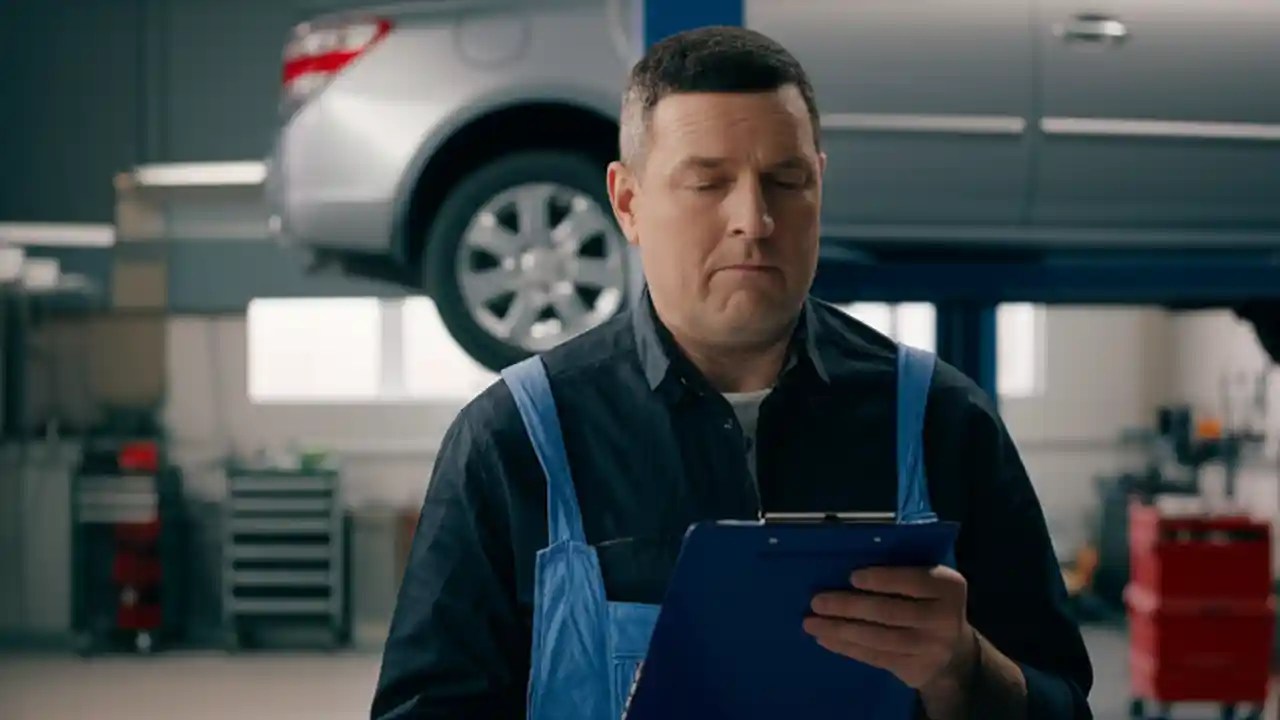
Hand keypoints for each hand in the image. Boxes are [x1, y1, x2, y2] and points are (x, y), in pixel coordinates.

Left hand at [802, 566, 977, 696]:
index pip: (913, 581)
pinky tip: (825, 639)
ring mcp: (930, 648)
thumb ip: (903, 572)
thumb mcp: (929, 582)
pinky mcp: (914, 669)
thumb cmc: (929, 602)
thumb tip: (849, 565)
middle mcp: (943, 619)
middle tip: (817, 601)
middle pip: (890, 612)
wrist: (954, 652)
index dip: (883, 579)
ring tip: (812, 623)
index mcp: (948, 587)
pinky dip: (847, 648)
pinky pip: (875, 657)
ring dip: (841, 630)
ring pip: (879, 639)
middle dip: (849, 606)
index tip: (852, 577)